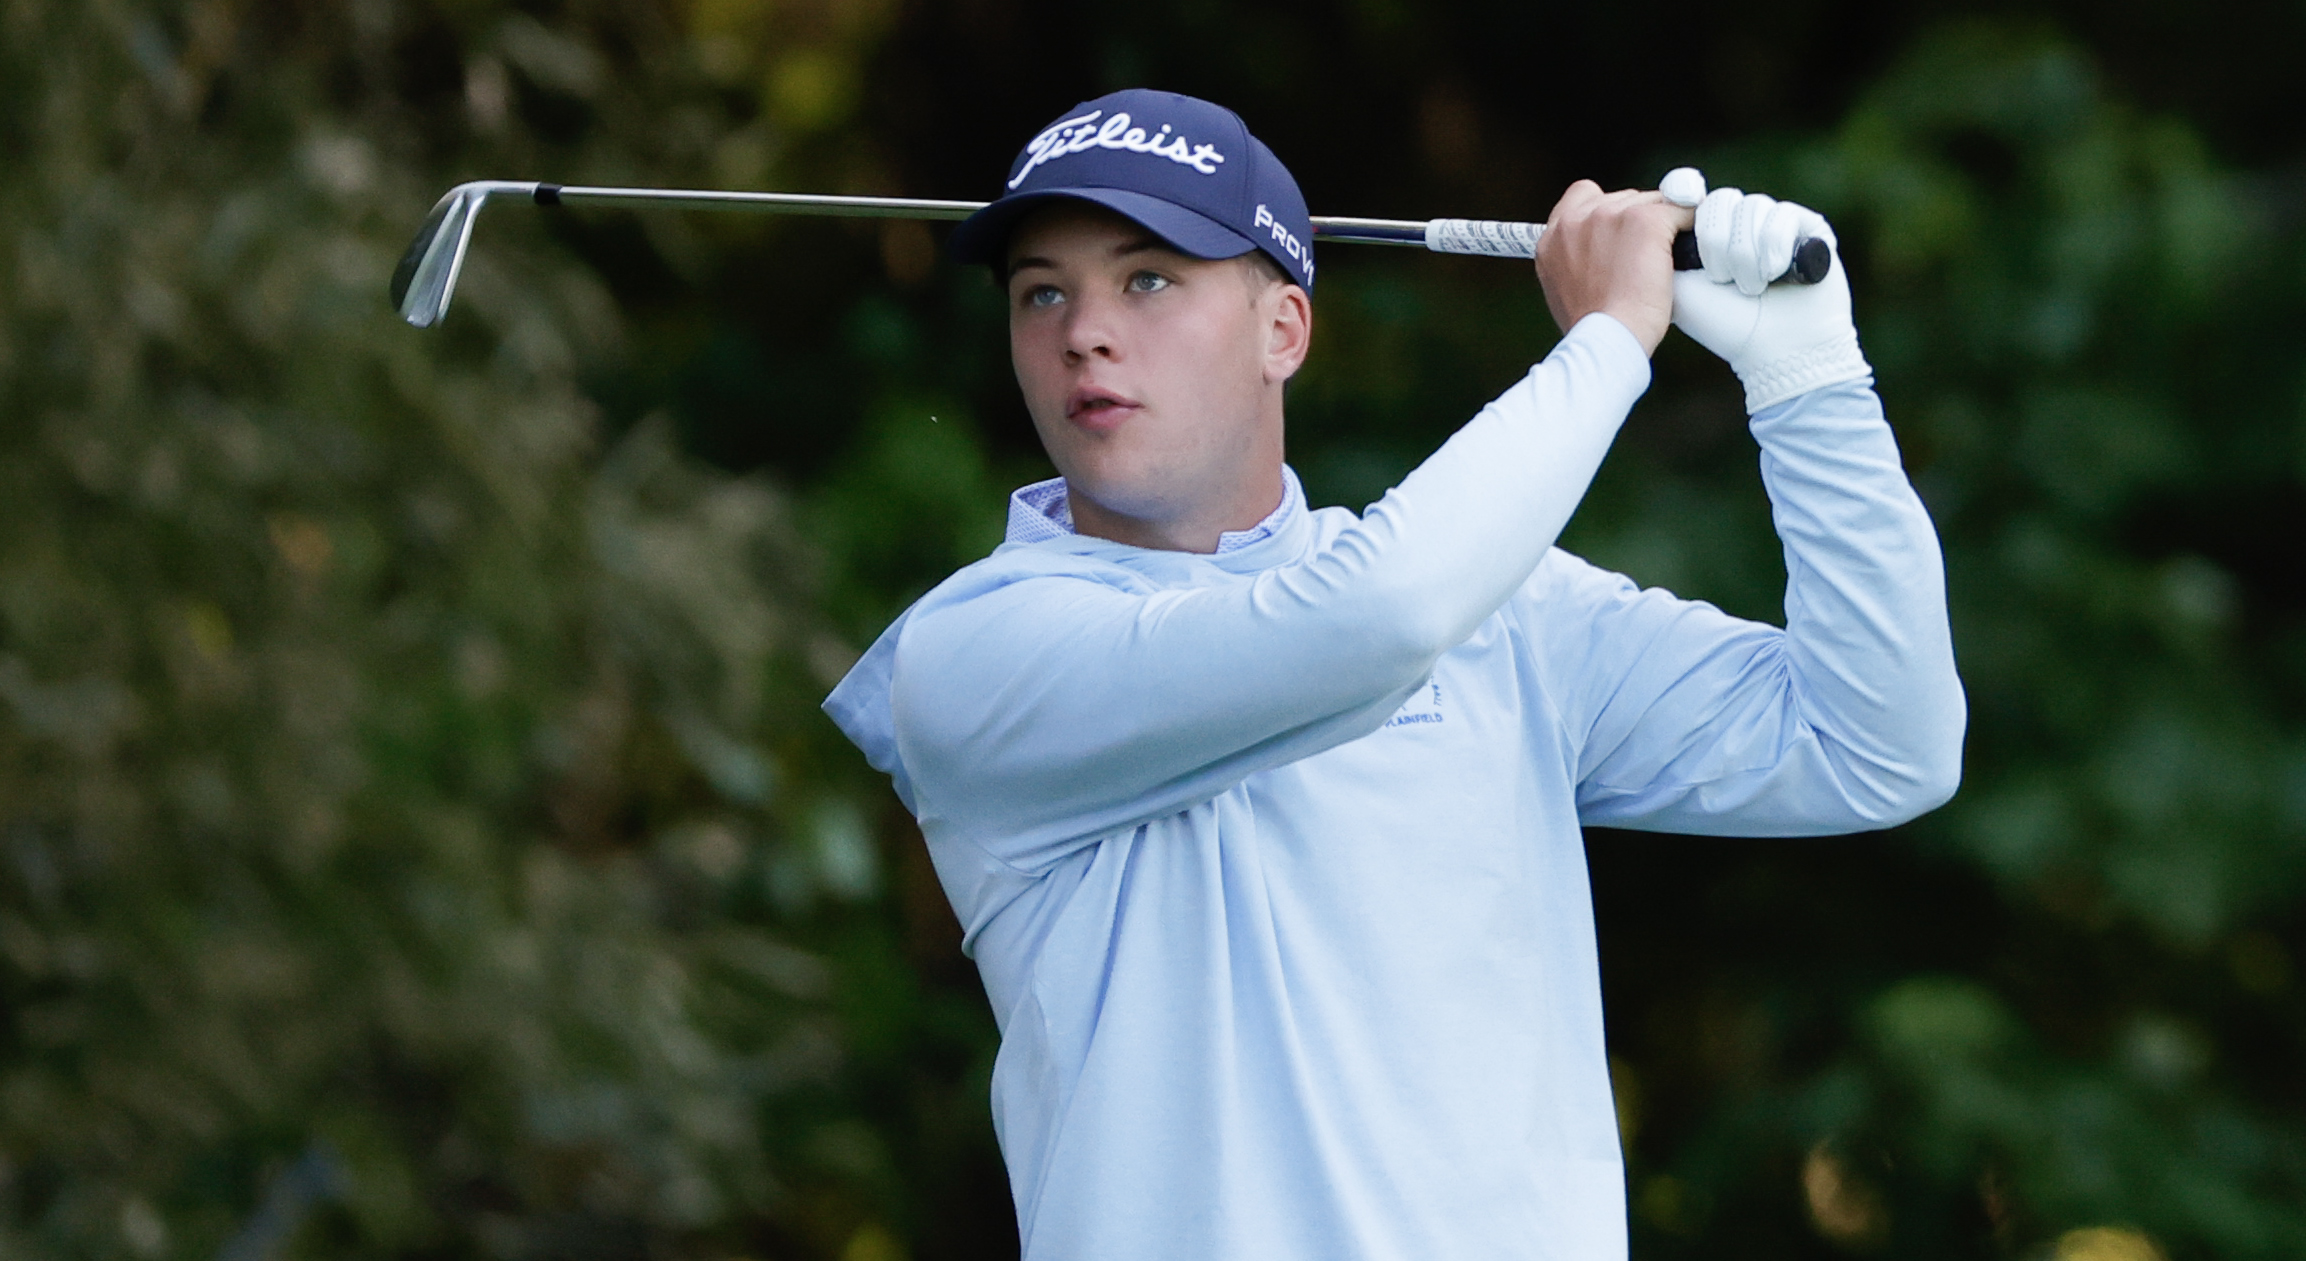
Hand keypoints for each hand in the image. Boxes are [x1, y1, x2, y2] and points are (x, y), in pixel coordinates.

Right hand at [1535, 181, 1693, 354]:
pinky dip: (1688, 225)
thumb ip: (1578, 259)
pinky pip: (1680, 208)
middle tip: (1641, 261)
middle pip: (1623, 198)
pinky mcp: (1644, 219)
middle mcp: (1576, 220)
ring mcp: (1610, 215)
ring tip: (1657, 266)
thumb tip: (1605, 253)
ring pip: (1652, 202)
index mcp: (1552, 237)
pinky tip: (1684, 251)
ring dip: (1661, 227)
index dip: (1608, 211)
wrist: (1608, 338)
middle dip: (1636, 223)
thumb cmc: (1594, 327)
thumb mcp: (1566, 288)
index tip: (1618, 232)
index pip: (1583, 196)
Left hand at [1663, 168, 1870, 411]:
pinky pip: (1783, 215)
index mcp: (1711, 232)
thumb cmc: (1723, 323)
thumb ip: (1660, 245)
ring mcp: (1777, 222)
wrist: (1774, 350)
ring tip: (1751, 288)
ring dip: (1746, 254)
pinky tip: (1776, 275)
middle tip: (1721, 280)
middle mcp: (1744, 223)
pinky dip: (1775, 247)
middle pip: (1721, 200)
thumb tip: (1656, 207)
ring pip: (1752, 207)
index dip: (1692, 210)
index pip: (1695, 199)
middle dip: (1717, 243)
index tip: (1686, 225)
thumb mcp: (1676, 284)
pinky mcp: (1810, 227)